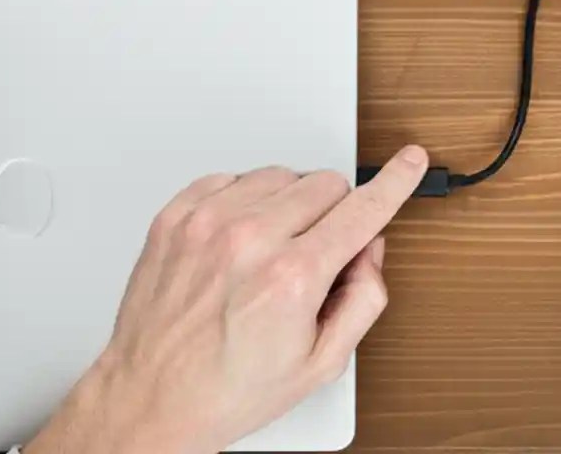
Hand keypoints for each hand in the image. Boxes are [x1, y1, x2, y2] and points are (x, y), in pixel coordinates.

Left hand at [25, 146, 428, 453]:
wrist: (151, 397)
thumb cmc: (227, 387)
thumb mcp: (321, 363)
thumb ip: (363, 299)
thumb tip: (369, 251)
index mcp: (291, 278)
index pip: (362, 210)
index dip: (394, 183)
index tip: (410, 162)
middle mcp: (249, 241)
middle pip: (325, 185)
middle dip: (333, 216)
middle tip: (314, 258)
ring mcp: (208, 223)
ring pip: (281, 176)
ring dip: (289, 205)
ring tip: (271, 253)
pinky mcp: (176, 217)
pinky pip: (232, 179)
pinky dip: (245, 202)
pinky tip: (241, 243)